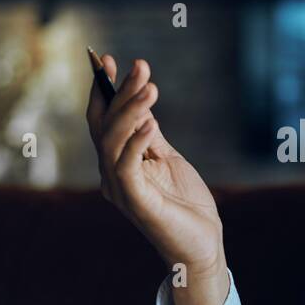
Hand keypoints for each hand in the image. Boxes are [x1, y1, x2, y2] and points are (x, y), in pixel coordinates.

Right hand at [86, 55, 228, 304]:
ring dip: (130, 111)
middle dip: (120, 92)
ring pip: (111, 142)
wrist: (202, 245)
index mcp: (117, 163)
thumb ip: (150, 136)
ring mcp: (120, 189)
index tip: (107, 59)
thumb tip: (140, 105)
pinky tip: (149, 121)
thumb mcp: (168, 159)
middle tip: (141, 67)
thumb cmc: (186, 205)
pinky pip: (126, 166)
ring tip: (150, 88)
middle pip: (104, 125)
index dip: (102, 90)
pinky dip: (134, 141)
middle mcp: (110, 175)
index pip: (102, 120)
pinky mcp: (135, 203)